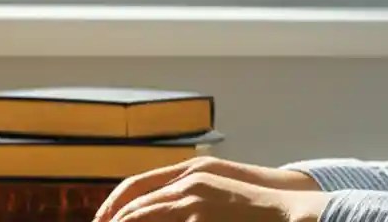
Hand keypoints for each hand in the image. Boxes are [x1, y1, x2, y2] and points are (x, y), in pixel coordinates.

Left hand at [92, 170, 329, 221]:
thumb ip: (190, 196)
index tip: (102, 221)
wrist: (285, 207)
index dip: (114, 205)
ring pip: (142, 216)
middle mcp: (188, 181)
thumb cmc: (253, 205)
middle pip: (135, 204)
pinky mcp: (200, 218)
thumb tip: (165, 209)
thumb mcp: (216, 191)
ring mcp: (194, 200)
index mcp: (190, 171)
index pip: (137, 185)